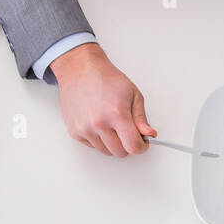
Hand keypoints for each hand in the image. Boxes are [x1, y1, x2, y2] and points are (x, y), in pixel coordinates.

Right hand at [51, 42, 156, 156]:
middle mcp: (99, 124)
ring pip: (106, 151)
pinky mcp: (75, 132)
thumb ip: (141, 118)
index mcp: (117, 114)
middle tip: (127, 130)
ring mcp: (85, 129)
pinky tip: (99, 123)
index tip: (142, 143)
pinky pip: (92, 146)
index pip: (132, 146)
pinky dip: (99, 139)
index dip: (141, 147)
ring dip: (112, 142)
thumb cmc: (107, 79)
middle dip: (127, 144)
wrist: (81, 71)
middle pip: (120, 152)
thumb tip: (149, 134)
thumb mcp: (133, 94)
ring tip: (112, 123)